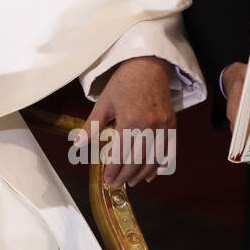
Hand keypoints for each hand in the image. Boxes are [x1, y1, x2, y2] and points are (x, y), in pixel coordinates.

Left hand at [78, 56, 174, 185]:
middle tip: (116, 184)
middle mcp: (149, 125)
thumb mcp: (103, 102)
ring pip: (153, 158)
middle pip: (137, 160)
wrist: (148, 65)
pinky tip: (150, 174)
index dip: (114, 170)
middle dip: (126, 175)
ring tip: (132, 182)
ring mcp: (162, 125)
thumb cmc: (123, 83)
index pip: (121, 154)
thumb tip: (77, 144)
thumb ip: (92, 126)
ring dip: (142, 174)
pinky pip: (167, 150)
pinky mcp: (171, 124)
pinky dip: (158, 164)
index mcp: (130, 120)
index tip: (108, 179)